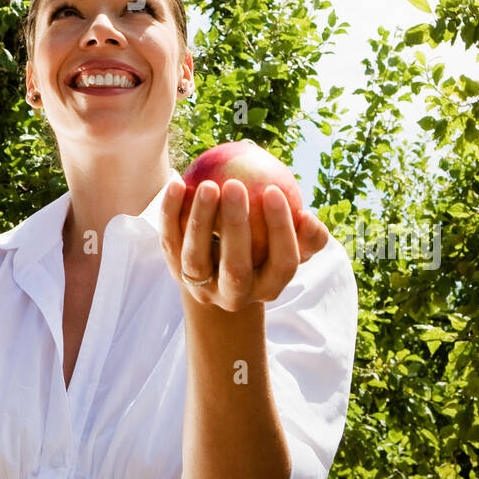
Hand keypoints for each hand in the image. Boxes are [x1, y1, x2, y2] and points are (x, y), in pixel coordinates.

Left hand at [160, 176, 330, 311]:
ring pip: (196, 257)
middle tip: (236, 185)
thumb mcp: (291, 245)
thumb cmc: (267, 250)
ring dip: (201, 220)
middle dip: (236, 227)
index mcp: (270, 287)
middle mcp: (235, 295)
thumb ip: (307, 234)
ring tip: (208, 185)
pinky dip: (171, 213)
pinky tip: (178, 182)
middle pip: (236, 267)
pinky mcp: (175, 272)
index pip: (282, 262)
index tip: (273, 190)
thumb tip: (308, 216)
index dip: (281, 230)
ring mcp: (202, 287)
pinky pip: (170, 241)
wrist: (223, 276)